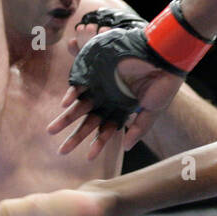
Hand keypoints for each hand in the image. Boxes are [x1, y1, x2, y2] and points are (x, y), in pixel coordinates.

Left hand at [48, 57, 183, 155]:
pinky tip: (65, 105)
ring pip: (81, 107)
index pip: (105, 130)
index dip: (97, 144)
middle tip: (61, 151)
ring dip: (66, 118)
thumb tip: (126, 147)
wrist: (165, 57)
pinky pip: (81, 85)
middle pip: (89, 121)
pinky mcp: (99, 72)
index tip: (88, 158)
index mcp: (122, 110)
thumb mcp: (153, 111)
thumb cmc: (164, 85)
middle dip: (75, 136)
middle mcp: (110, 100)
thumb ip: (139, 129)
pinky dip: (73, 94)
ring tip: (51, 131)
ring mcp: (103, 87)